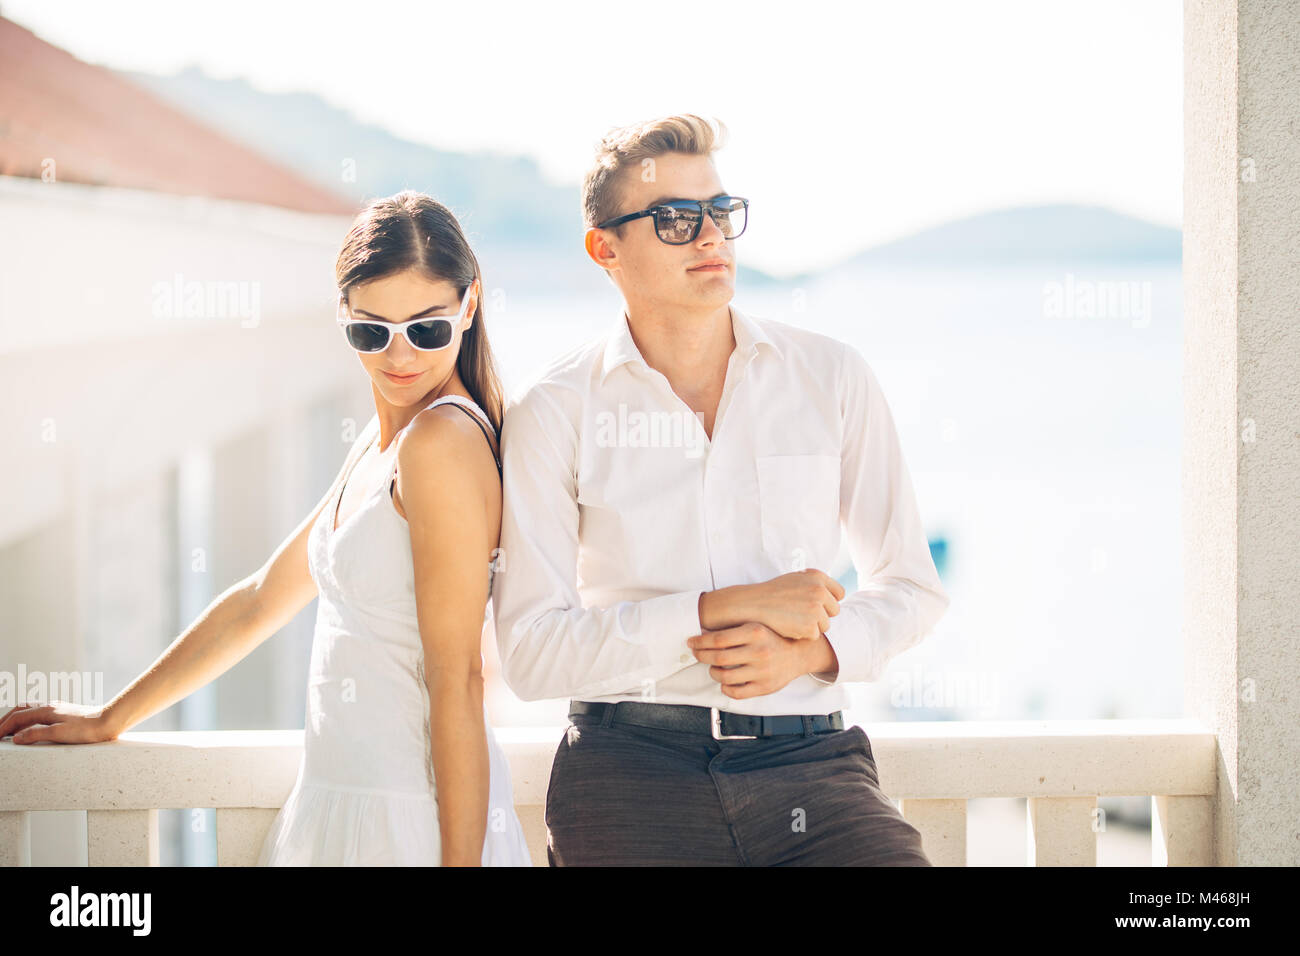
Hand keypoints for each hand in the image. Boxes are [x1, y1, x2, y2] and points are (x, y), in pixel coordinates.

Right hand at [0, 701, 121, 744]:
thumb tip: (15, 738)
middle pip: (20, 710)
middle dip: (5, 720)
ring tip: (8, 730)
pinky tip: (31, 727)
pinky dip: (28, 719)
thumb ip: (35, 734)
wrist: (110, 721)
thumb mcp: (58, 734)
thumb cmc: (87, 729)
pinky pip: (39, 713)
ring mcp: (57, 709)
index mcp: (46, 711)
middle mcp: (50, 706)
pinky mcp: (64, 713)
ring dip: (16, 719)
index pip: (17, 718)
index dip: (2, 728)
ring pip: (29, 710)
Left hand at [687, 622, 822, 699]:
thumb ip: (733, 630)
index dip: (700, 642)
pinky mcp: (765, 687)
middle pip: (718, 657)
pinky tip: (725, 682)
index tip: (692, 642)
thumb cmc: (772, 639)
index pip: (717, 638)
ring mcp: (762, 671)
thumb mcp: (755, 627)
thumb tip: (703, 634)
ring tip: (713, 668)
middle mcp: (759, 651)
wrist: (799, 654)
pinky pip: (736, 692)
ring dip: (713, 672)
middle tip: (697, 654)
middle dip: (701, 656)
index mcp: (755, 632)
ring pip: (724, 676)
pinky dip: (725, 688)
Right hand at [729, 569, 844, 640]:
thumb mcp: (795, 579)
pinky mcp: (810, 626)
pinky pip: (814, 636)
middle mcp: (820, 591)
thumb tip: (834, 593)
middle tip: (802, 615)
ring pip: (825, 625)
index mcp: (818, 577)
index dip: (829, 601)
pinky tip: (789, 627)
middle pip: (834, 611)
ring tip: (793, 619)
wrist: (752, 604)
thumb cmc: (772, 592)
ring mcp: (816, 609)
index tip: (819, 605)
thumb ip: (814, 583)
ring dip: (812, 626)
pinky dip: (803, 635)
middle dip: (822, 615)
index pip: (839, 593)